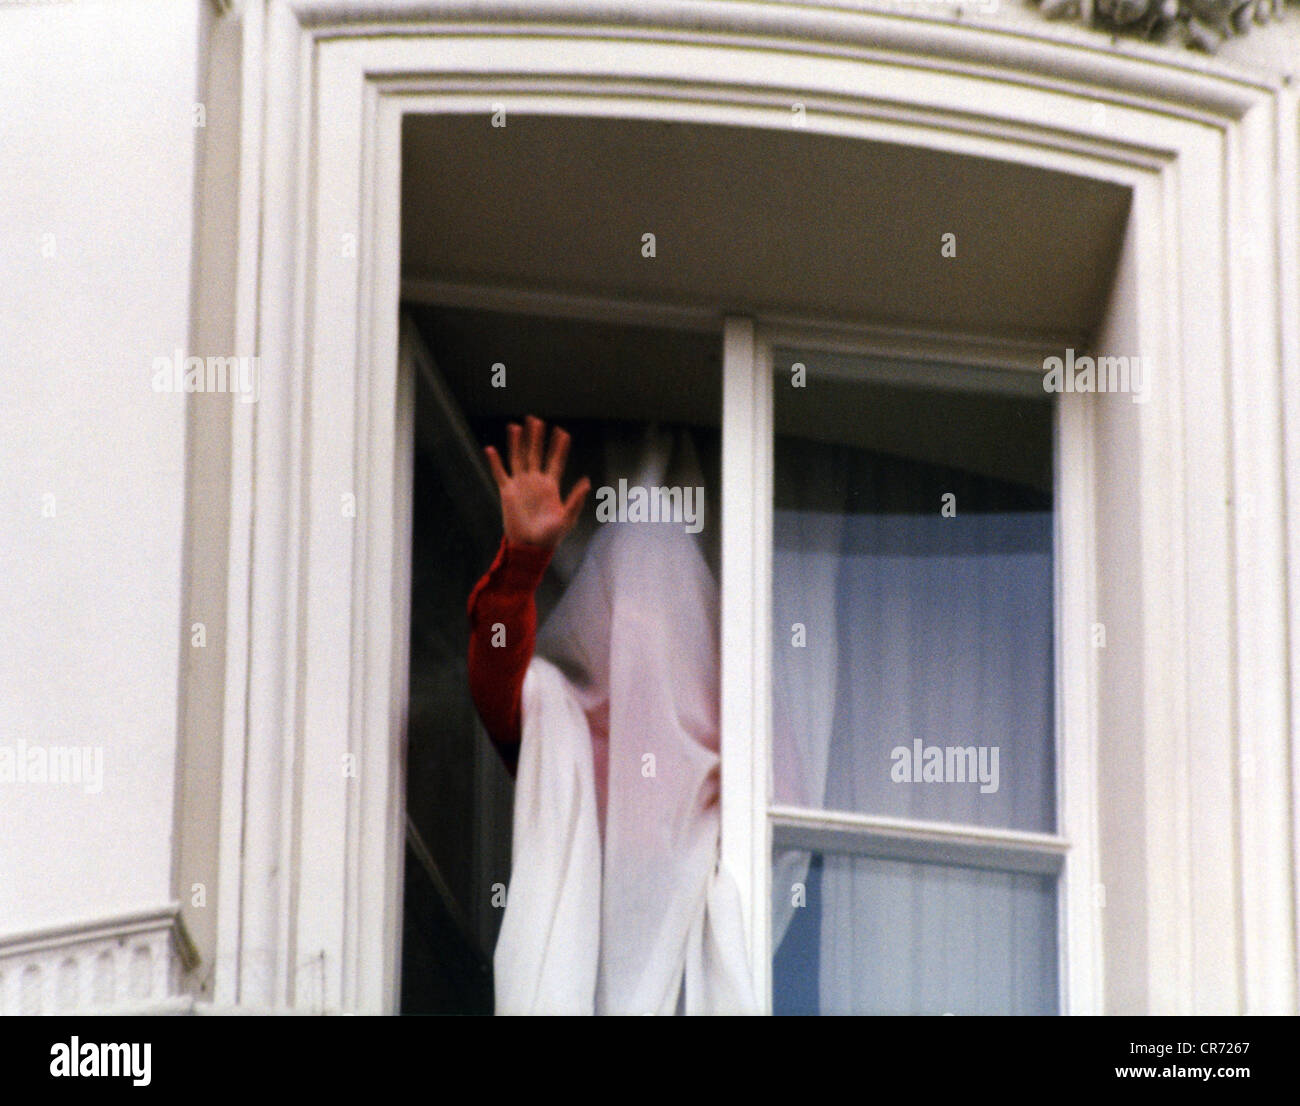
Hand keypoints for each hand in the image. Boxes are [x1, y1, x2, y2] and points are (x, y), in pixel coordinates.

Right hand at [485, 416, 590, 548]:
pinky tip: (490, 449)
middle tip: (536, 419)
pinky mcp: (507, 492)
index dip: (559, 447)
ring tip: (516, 426)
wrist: (529, 547)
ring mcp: (520, 485)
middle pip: (535, 454)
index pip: (555, 461)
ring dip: (517, 443)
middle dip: (536, 437)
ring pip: (518, 458)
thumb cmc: (550, 536)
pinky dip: (494, 461)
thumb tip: (587, 481)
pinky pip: (500, 473)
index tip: (562, 432)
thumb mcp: (567, 519)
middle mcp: (535, 482)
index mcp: (551, 486)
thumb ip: (576, 500)